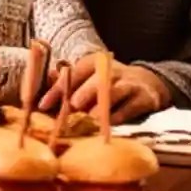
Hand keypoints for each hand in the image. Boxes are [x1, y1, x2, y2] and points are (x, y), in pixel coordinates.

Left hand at [37, 54, 170, 124]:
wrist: (147, 84)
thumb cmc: (107, 84)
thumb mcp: (88, 78)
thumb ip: (67, 84)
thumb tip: (44, 87)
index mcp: (93, 63)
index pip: (73, 74)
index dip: (57, 89)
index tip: (43, 105)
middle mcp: (111, 71)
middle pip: (95, 81)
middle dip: (83, 93)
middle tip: (72, 106)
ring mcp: (129, 84)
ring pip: (112, 93)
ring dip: (100, 106)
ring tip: (90, 118)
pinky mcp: (143, 98)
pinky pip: (128, 109)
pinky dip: (116, 118)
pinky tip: (106, 126)